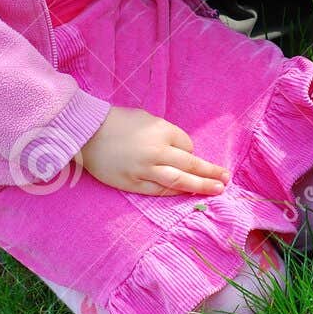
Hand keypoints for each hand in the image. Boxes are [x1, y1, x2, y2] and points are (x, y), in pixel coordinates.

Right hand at [81, 106, 228, 195]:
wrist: (86, 133)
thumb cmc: (117, 122)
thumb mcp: (145, 118)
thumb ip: (164, 133)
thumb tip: (182, 151)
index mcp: (160, 130)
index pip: (187, 145)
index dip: (189, 151)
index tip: (185, 155)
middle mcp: (156, 151)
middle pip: (190, 165)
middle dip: (210, 172)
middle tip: (226, 178)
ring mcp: (144, 169)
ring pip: (179, 181)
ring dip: (200, 186)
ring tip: (217, 190)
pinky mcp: (132, 183)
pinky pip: (158, 191)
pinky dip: (174, 193)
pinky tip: (186, 195)